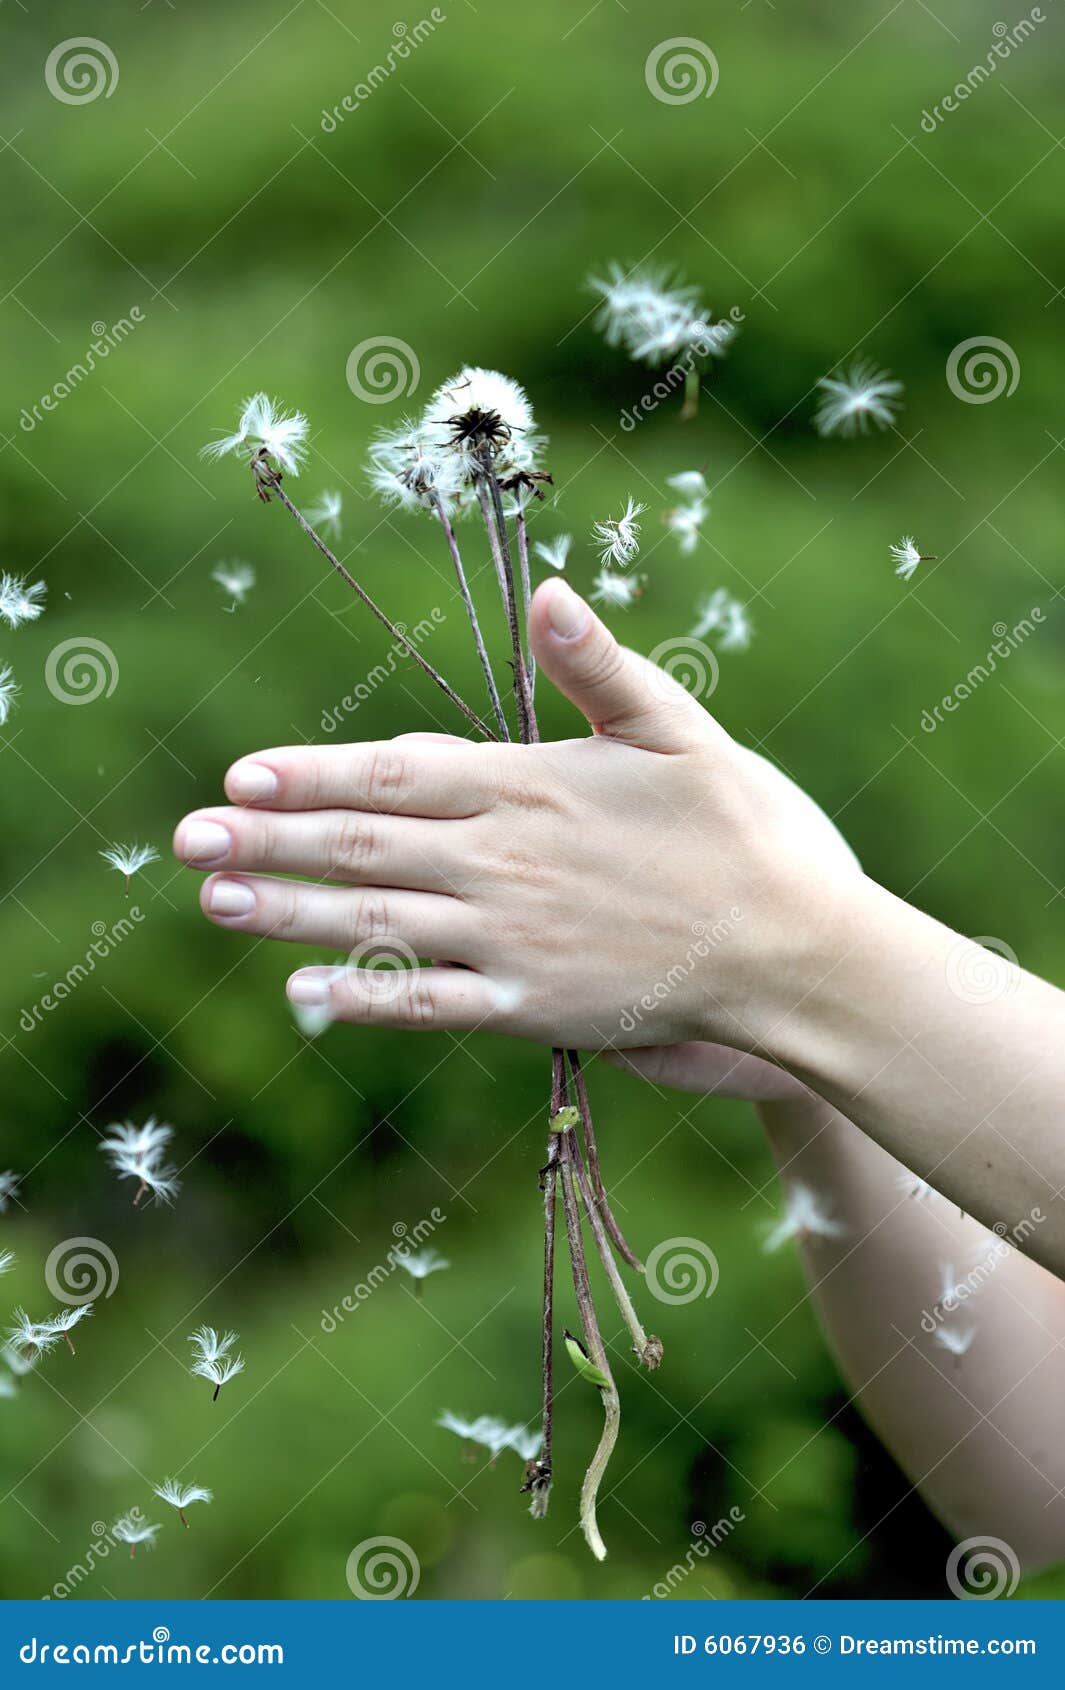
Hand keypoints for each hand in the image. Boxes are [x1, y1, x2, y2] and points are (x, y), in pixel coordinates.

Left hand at [173, 579, 862, 1052]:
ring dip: (288, 910)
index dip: (312, 772)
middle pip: (364, 845)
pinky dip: (364, 996)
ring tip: (213, 899)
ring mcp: (513, 940)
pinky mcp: (532, 1008)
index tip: (242, 772)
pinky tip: (304, 993)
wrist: (796, 950)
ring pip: (377, 920)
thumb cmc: (743, 829)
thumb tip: (547, 590)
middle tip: (184, 836)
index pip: (397, 771)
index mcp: (533, 786)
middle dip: (267, 837)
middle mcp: (505, 862)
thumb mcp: (680, 727)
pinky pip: (429, 1004)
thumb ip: (603, 666)